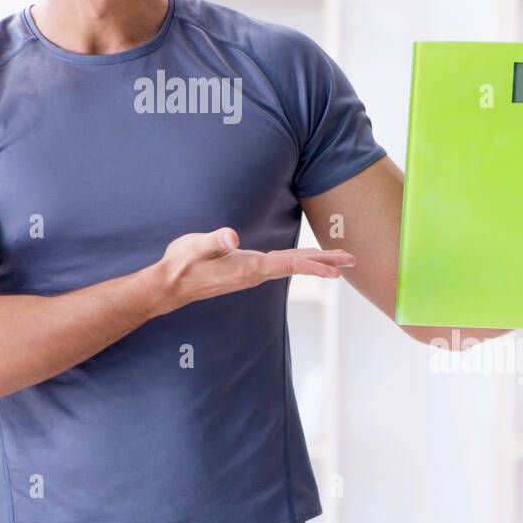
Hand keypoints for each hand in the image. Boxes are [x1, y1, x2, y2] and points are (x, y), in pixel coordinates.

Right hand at [152, 227, 354, 316]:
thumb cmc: (182, 264)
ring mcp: (251, 274)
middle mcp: (255, 273)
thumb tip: (231, 237)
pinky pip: (280, 266)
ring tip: (336, 260)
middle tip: (352, 260)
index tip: (337, 270)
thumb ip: (213, 241)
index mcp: (249, 267)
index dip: (314, 266)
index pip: (289, 265)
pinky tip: (301, 259)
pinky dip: (297, 262)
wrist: (170, 285)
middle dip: (325, 263)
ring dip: (315, 262)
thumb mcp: (195, 246)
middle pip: (297, 267)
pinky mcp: (246, 272)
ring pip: (290, 266)